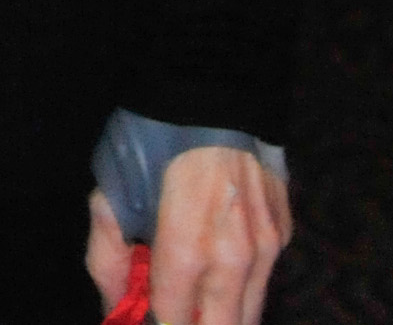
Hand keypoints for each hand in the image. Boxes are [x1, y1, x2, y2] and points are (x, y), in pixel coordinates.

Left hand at [88, 147, 290, 324]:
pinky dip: (240, 284)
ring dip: (221, 314)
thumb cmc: (149, 139)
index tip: (144, 316)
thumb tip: (115, 305)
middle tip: (170, 311)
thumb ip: (108, 257)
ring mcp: (268, 248)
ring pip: (250, 312)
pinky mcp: (285, 233)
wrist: (211, 90)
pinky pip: (263, 278)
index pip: (178, 324)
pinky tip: (216, 264)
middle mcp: (237, 260)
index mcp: (188, 252)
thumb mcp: (108, 192)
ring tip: (190, 297)